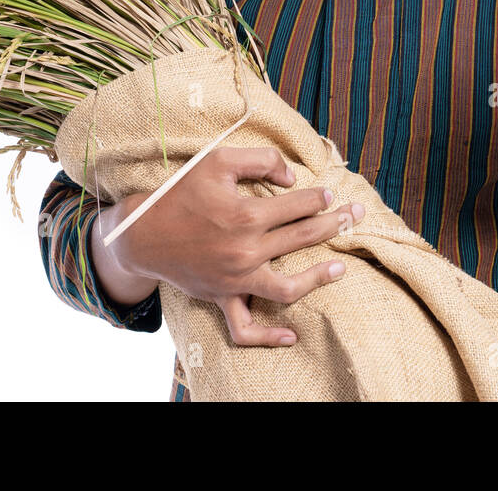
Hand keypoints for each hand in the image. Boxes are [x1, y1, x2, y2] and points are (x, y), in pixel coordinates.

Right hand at [92, 145, 363, 346]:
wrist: (141, 233)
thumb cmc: (180, 193)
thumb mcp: (217, 162)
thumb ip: (259, 161)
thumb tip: (292, 178)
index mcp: (246, 215)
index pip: (298, 206)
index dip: (318, 198)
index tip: (329, 195)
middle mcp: (245, 251)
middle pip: (302, 238)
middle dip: (334, 224)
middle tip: (356, 215)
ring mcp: (235, 279)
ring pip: (287, 287)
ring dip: (319, 278)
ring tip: (340, 267)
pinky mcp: (222, 297)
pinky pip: (245, 327)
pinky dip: (268, 337)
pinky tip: (291, 337)